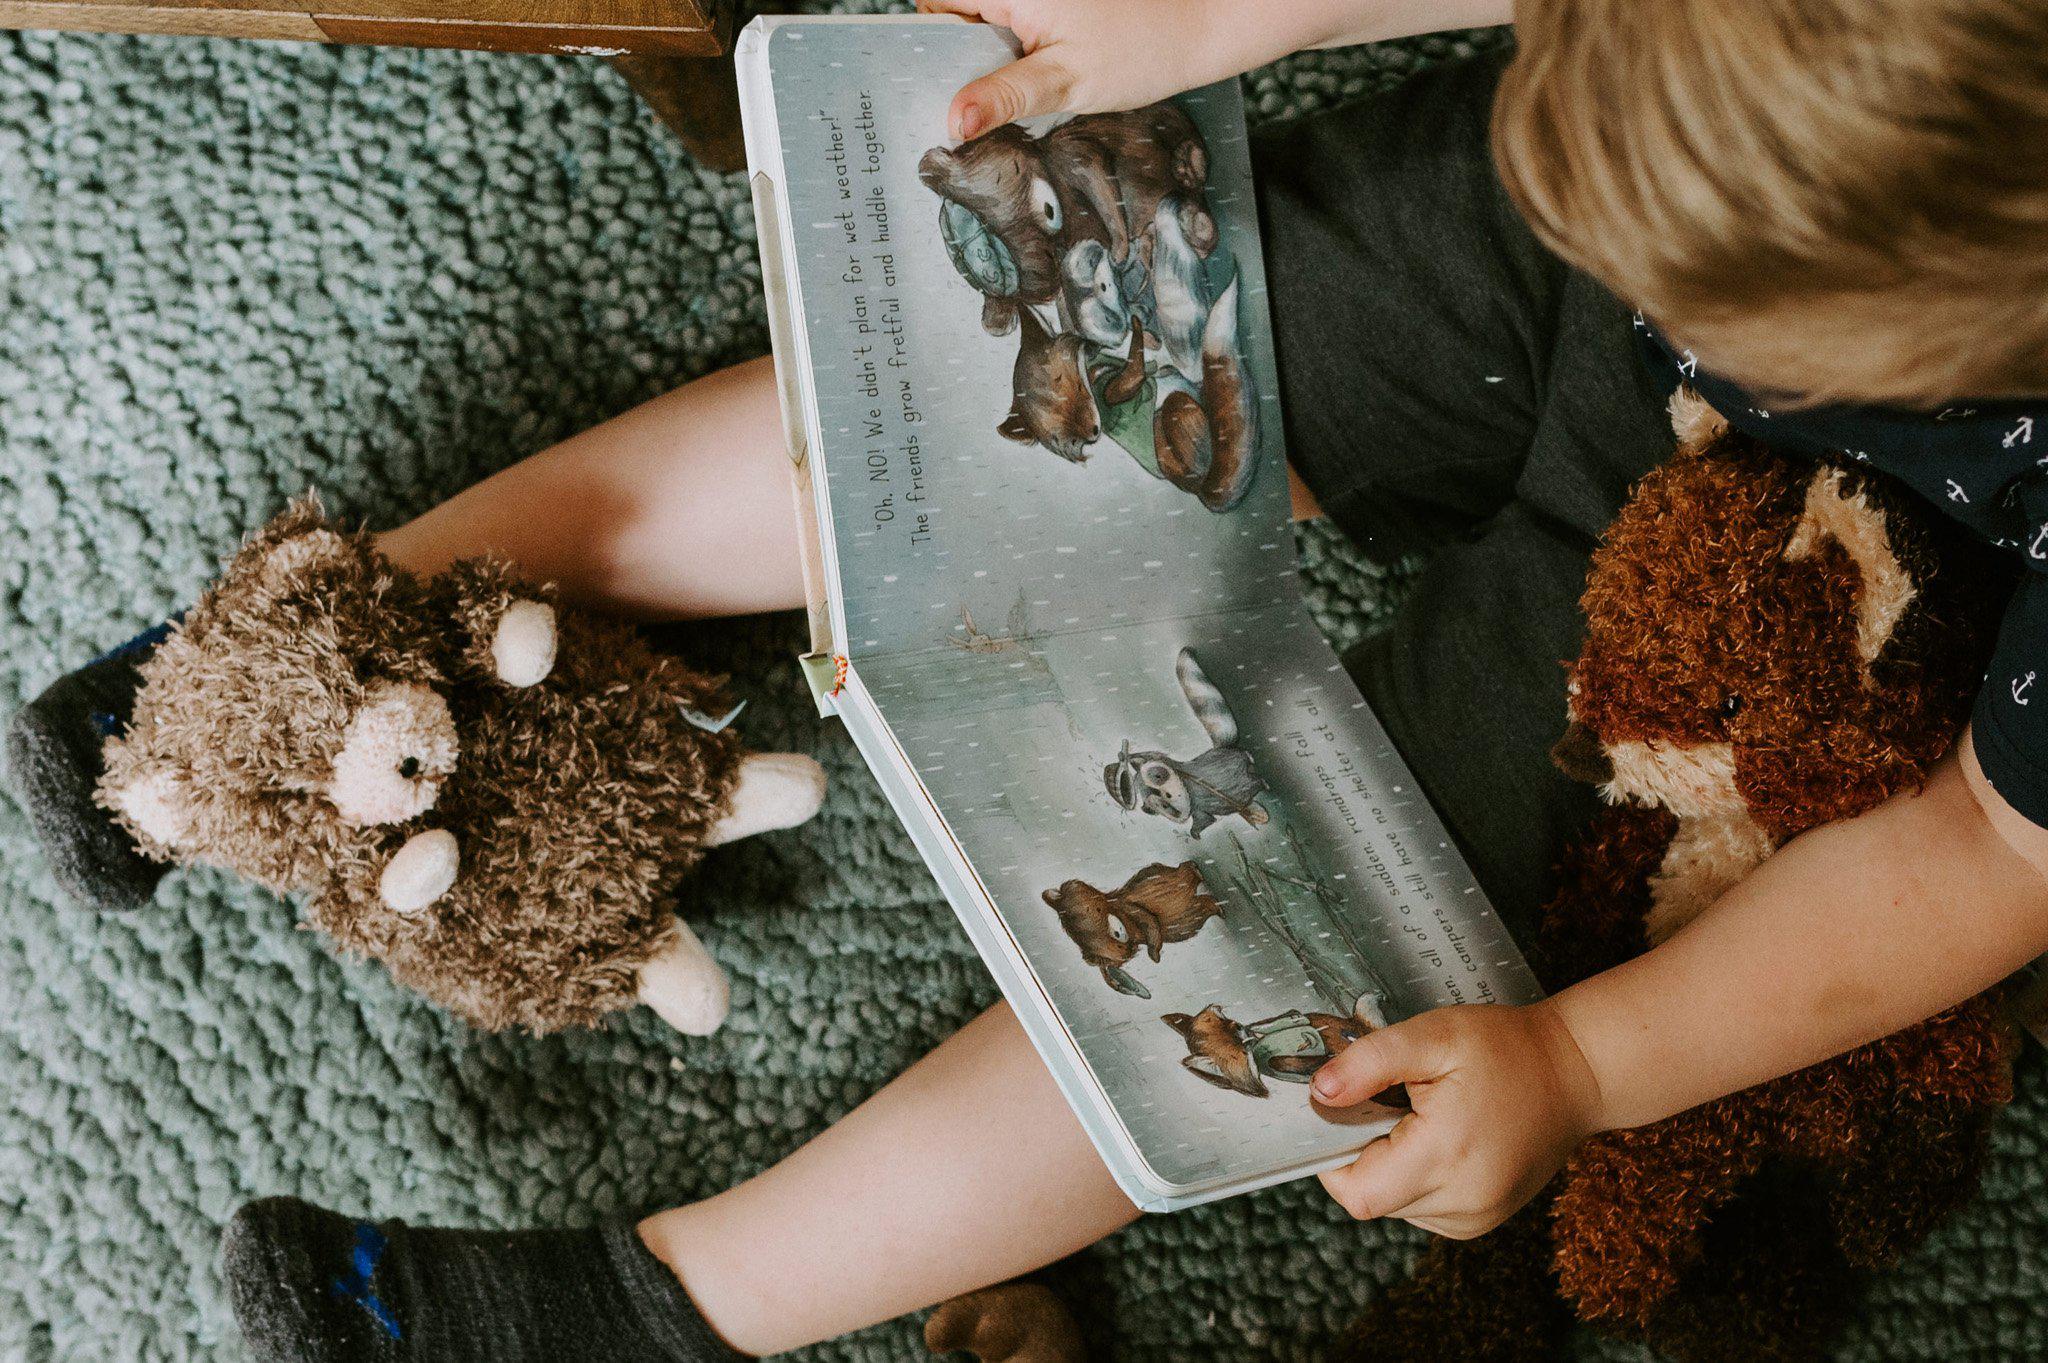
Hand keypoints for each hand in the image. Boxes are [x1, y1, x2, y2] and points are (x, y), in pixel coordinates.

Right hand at [915, 0, 1339, 139]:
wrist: (1204, 26)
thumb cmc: (1144, 49)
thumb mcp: (1065, 83)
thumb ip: (1003, 97)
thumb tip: (951, 123)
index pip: (935, 3)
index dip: (939, 41)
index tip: (961, 78)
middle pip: (959, 8)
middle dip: (971, 50)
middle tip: (1005, 87)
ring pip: (988, 15)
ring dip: (998, 51)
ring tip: (1036, 76)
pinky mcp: (1053, 0)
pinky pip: (1015, 18)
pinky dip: (1022, 44)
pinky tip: (1050, 64)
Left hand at [1312, 1001, 1603, 1238]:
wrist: (1576, 1073)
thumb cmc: (1507, 1049)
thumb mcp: (1433, 1035)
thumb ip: (1369, 1062)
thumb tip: (1321, 1093)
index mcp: (1446, 1156)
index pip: (1357, 1193)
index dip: (1334, 1158)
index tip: (1346, 1116)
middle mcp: (1463, 1201)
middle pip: (1373, 1199)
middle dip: (1365, 1154)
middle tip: (1396, 1104)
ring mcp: (1475, 1217)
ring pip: (1395, 1206)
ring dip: (1392, 1167)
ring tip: (1426, 1119)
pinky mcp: (1480, 1220)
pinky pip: (1423, 1209)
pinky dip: (1417, 1178)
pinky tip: (1443, 1138)